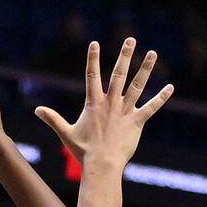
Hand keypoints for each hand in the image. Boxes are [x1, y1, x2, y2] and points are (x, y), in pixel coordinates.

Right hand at [35, 39, 173, 168]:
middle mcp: (111, 103)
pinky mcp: (136, 123)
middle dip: (125, 55)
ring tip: (152, 53)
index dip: (93, 59)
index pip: (92, 76)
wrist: (101, 166)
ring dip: (145, 69)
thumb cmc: (83, 152)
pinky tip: (170, 88)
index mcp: (94, 103)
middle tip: (130, 39)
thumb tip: (36, 110)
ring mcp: (125, 112)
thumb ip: (52, 119)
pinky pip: (150, 108)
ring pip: (137, 86)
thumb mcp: (66, 134)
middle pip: (119, 74)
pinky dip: (161, 98)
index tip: (95, 43)